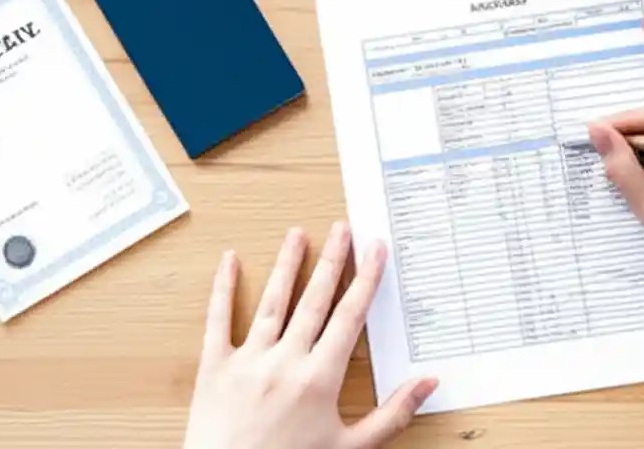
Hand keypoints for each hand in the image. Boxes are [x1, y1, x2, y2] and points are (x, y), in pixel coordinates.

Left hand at [183, 223, 437, 448]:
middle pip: (314, 300)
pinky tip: (230, 260)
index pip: (349, 317)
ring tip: (298, 234)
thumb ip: (392, 414)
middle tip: (342, 229)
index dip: (365, 280)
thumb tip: (429, 382)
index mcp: (320, 379)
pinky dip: (224, 288)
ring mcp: (247, 361)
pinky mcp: (214, 368)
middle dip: (332, 261)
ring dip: (287, 265)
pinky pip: (218, 320)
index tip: (375, 250)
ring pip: (272, 302)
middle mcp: (285, 362)